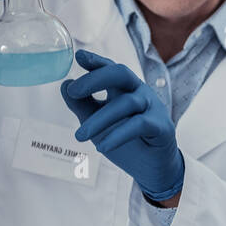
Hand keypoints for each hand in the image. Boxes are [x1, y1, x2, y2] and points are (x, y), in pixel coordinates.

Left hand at [61, 49, 186, 200]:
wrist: (151, 167)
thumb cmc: (125, 141)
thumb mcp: (97, 121)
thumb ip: (81, 104)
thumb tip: (65, 85)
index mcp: (124, 88)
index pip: (110, 68)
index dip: (95, 61)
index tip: (78, 57)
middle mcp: (139, 92)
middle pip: (121, 74)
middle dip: (96, 79)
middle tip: (72, 92)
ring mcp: (152, 108)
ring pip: (126, 104)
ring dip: (99, 119)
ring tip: (80, 136)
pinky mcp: (161, 126)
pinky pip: (139, 125)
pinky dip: (118, 135)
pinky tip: (102, 147)